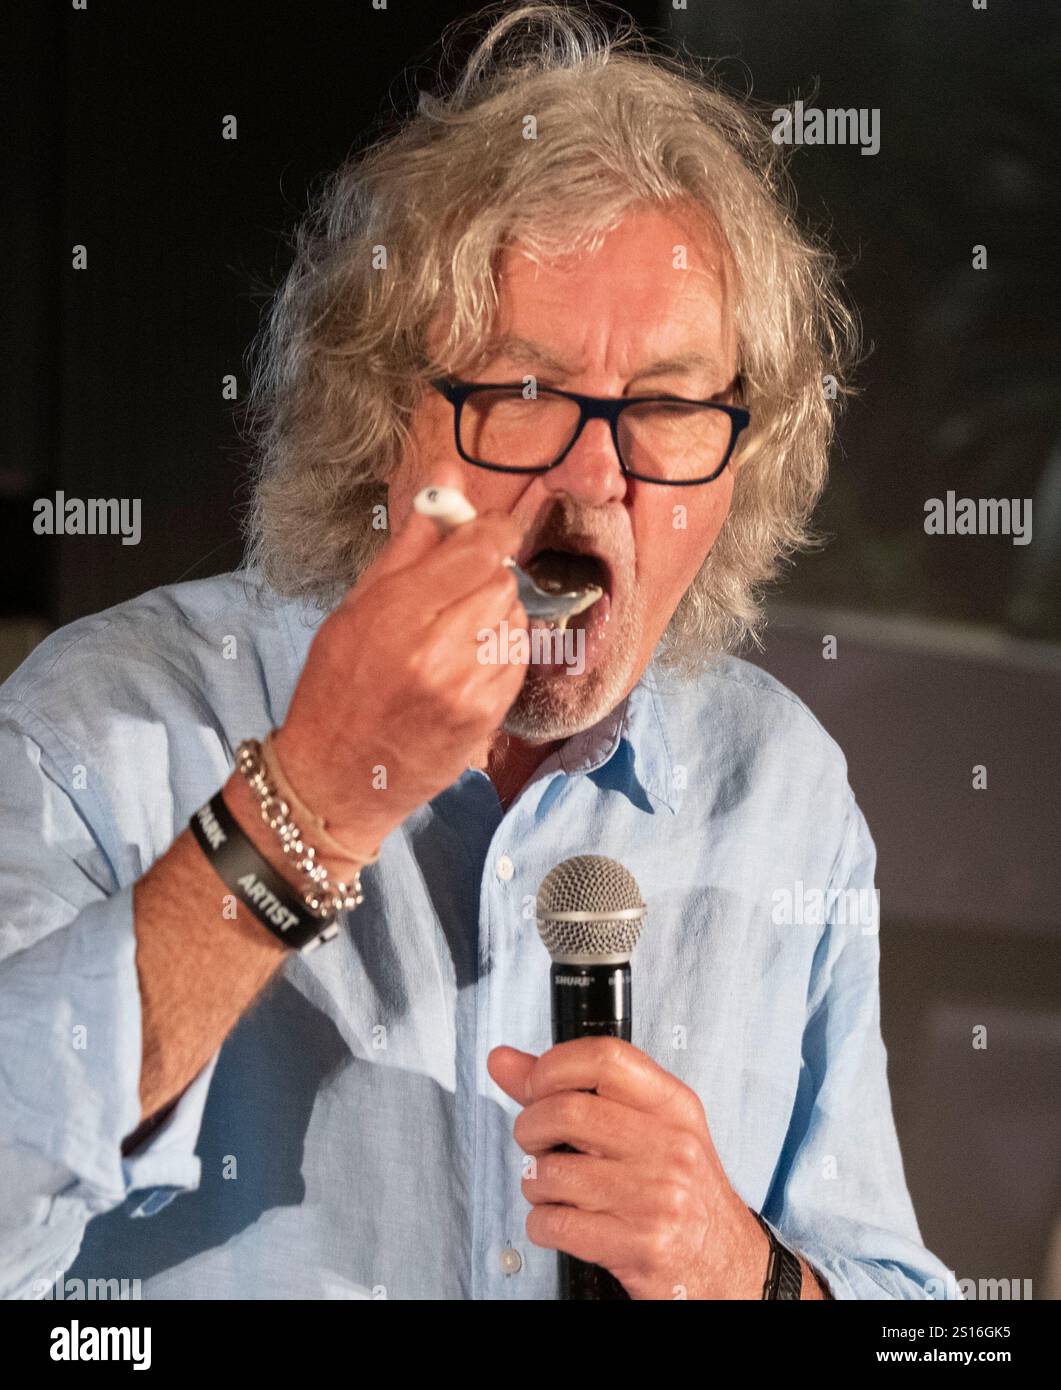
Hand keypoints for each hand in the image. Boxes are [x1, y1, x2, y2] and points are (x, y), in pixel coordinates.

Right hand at [274, 477, 527, 852]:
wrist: (336, 779)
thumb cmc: (336, 687)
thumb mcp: (356, 607)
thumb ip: (410, 544)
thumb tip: (446, 481)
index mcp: (398, 614)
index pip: (479, 549)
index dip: (496, 529)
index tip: (495, 527)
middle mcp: (439, 651)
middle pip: (504, 581)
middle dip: (491, 573)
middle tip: (464, 585)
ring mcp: (469, 688)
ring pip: (517, 619)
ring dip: (498, 612)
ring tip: (458, 629)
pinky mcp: (488, 718)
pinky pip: (517, 660)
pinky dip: (502, 649)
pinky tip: (467, 660)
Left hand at [488, 1037, 770, 1299]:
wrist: (727, 1264)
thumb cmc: (681, 1191)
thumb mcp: (646, 1129)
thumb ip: (572, 1089)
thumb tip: (505, 1062)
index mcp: (673, 1107)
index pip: (605, 1058)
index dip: (553, 1065)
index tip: (535, 1084)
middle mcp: (670, 1147)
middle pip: (568, 1111)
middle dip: (531, 1127)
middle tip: (535, 1140)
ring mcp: (657, 1197)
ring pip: (553, 1172)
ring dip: (534, 1182)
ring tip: (552, 1187)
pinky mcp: (640, 1245)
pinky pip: (556, 1224)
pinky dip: (542, 1223)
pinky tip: (562, 1220)